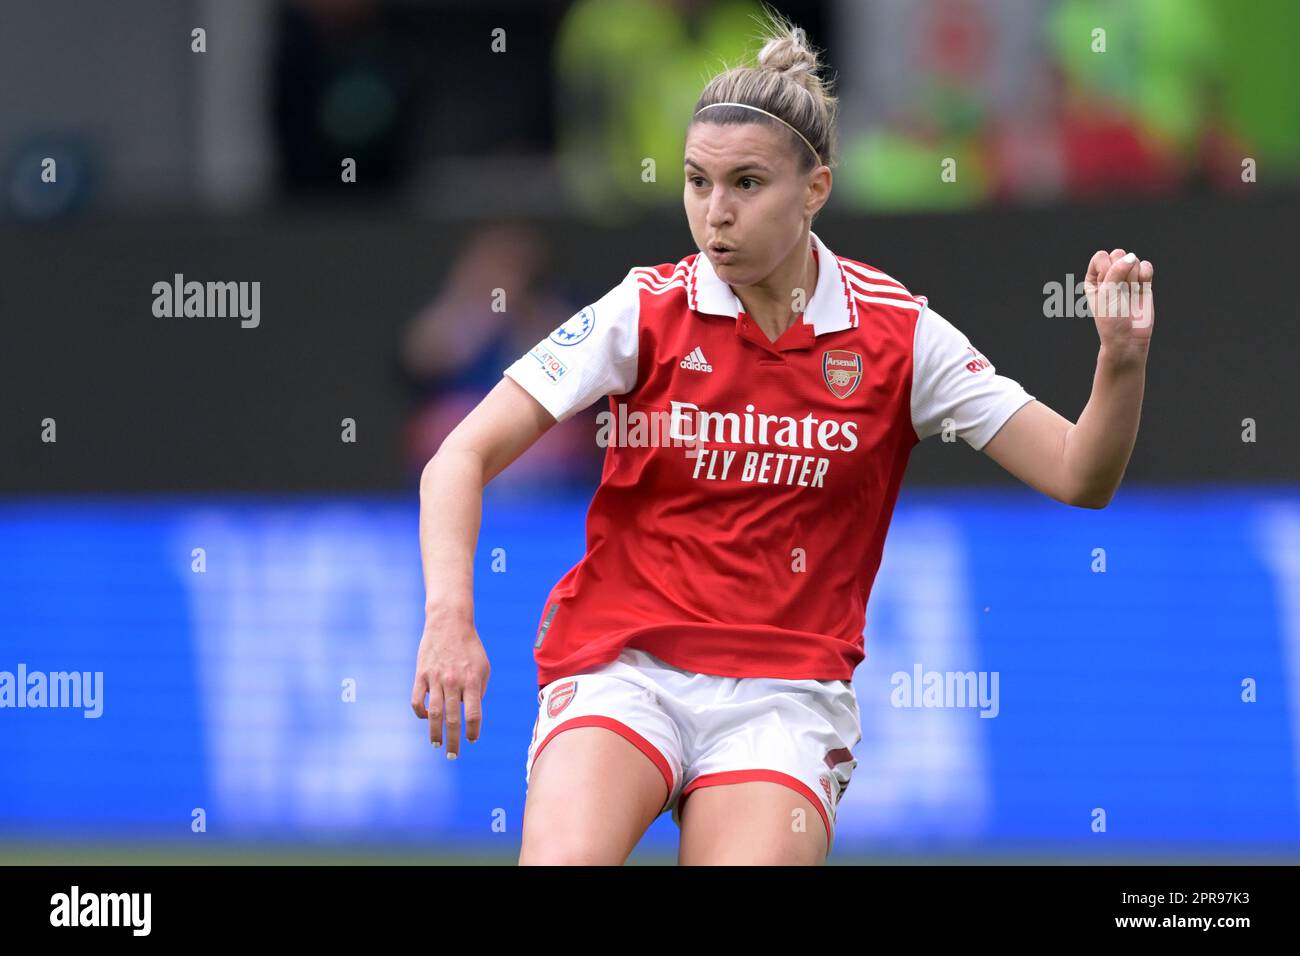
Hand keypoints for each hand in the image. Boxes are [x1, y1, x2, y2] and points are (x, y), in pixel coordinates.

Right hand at [410, 604, 489, 757]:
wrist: (449, 623)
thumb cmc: (470, 648)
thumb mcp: (483, 667)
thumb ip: (479, 691)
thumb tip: (471, 713)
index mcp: (472, 681)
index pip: (474, 714)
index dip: (473, 731)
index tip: (472, 740)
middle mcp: (453, 682)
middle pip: (453, 719)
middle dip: (454, 741)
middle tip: (453, 756)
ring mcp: (435, 679)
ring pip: (433, 714)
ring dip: (434, 733)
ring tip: (437, 744)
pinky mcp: (420, 675)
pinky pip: (417, 700)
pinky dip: (419, 713)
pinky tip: (424, 719)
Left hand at [1084, 248, 1154, 366]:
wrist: (1128, 339)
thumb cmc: (1111, 318)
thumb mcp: (1107, 293)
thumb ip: (1117, 270)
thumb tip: (1132, 256)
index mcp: (1094, 279)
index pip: (1101, 256)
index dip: (1106, 268)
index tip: (1107, 286)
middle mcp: (1109, 277)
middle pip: (1118, 254)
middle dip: (1120, 270)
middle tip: (1120, 290)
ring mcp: (1127, 279)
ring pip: (1132, 259)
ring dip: (1133, 275)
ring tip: (1130, 292)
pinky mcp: (1143, 283)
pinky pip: (1146, 266)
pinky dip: (1146, 272)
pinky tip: (1142, 283)